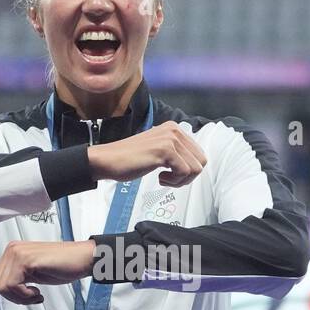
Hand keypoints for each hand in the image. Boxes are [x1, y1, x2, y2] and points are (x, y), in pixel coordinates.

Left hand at [0, 240, 94, 305]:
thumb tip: (3, 290)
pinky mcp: (25, 260)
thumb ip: (16, 277)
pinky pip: (12, 286)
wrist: (83, 259)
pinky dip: (25, 295)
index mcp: (12, 251)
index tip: (28, 294)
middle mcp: (12, 249)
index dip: (10, 294)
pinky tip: (38, 292)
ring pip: (2, 286)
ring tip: (36, 294)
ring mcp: (17, 253)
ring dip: (20, 297)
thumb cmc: (63, 266)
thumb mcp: (33, 273)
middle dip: (14, 297)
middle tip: (33, 296)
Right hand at [87, 121, 206, 187]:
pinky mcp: (165, 150)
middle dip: (188, 176)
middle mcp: (174, 130)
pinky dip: (174, 181)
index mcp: (174, 129)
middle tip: (170, 179)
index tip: (173, 173)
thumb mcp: (159, 151)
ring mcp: (170, 139)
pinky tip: (159, 178)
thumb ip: (176, 153)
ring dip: (181, 180)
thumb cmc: (130, 159)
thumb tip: (195, 165)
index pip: (199, 153)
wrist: (109, 160)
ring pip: (195, 168)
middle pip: (201, 161)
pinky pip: (184, 172)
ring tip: (164, 178)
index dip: (189, 170)